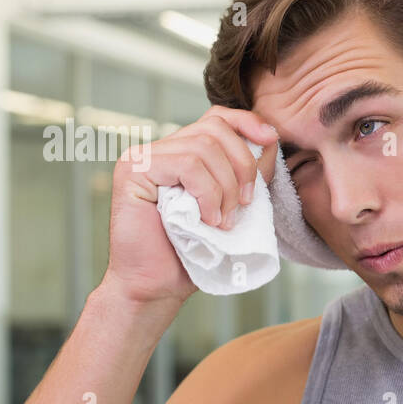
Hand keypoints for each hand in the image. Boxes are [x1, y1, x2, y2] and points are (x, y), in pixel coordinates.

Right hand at [102, 106, 278, 306]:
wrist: (159, 286)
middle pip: (215, 129)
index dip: (247, 122)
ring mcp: (143, 156)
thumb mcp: (233, 205)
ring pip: (204, 148)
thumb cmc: (195, 252)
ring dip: (225, 188)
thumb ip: (248, 173)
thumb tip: (269, 138)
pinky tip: (207, 220)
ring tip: (222, 221)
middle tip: (243, 204)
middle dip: (242, 166)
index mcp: (184, 152)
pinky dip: (207, 194)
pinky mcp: (132, 170)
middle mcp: (161, 148)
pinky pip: (186, 165)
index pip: (218, 117)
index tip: (270, 140)